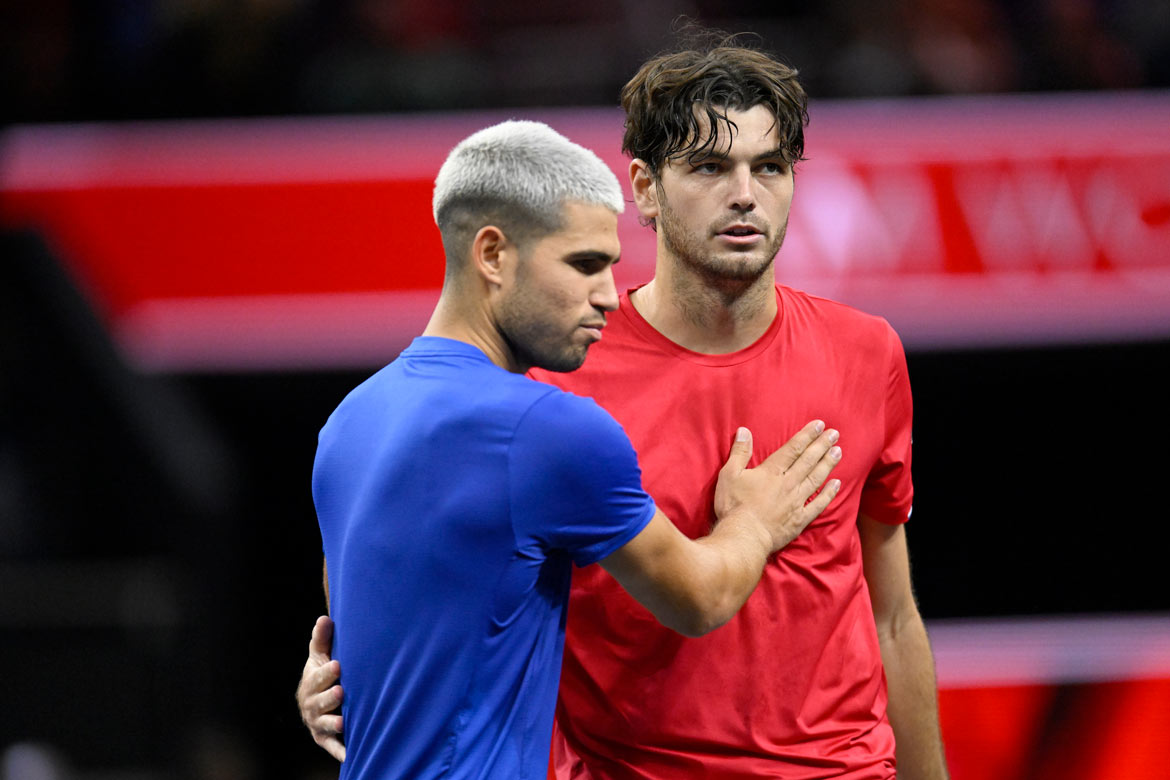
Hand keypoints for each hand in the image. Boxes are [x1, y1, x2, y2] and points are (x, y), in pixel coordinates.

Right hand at [296, 615, 345, 761]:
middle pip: (319, 702)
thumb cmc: (322, 673)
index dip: (326, 672)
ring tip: (343, 721)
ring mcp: (317, 722)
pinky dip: (339, 751)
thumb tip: (325, 618)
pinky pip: (331, 746)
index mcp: (311, 682)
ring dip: (333, 722)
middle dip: (328, 697)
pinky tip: (350, 755)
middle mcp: (311, 704)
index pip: (317, 676)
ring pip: (324, 723)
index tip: (338, 665)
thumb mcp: (319, 655)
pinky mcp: (324, 738)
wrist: (314, 700)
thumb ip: (322, 639)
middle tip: (340, 691)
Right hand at [714, 421, 841, 550]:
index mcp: (771, 472)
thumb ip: (739, 452)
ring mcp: (796, 502)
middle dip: (822, 445)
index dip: (807, 435)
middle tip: (835, 434)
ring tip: (838, 452)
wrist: (744, 537)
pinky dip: (829, 494)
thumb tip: (744, 431)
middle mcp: (788, 483)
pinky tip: (836, 484)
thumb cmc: (733, 506)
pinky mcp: (799, 519)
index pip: (793, 448)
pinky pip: (818, 504)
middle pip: (809, 461)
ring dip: (828, 464)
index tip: (820, 425)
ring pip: (816, 479)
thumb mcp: (729, 475)